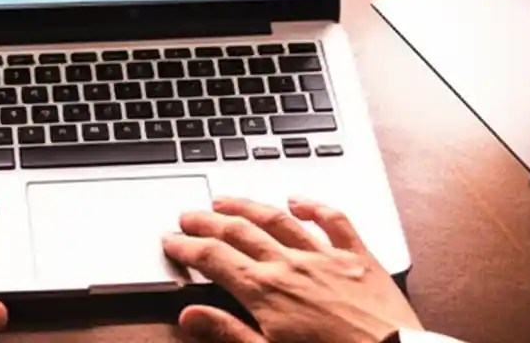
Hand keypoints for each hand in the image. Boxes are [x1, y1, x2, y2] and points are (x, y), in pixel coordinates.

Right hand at [163, 197, 420, 342]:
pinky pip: (334, 221)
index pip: (214, 259)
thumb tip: (190, 314)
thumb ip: (228, 333)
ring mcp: (326, 257)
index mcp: (266, 291)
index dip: (187, 247)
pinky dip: (314, 206)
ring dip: (248, 206)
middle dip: (207, 220)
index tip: (170, 240)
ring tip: (226, 199)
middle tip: (187, 214)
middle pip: (239, 232)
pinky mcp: (359, 258)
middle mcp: (291, 265)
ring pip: (278, 219)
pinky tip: (298, 199)